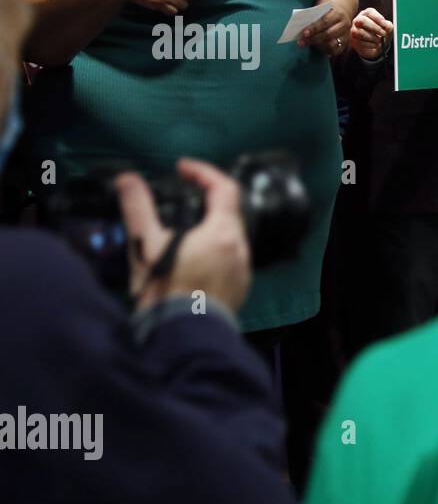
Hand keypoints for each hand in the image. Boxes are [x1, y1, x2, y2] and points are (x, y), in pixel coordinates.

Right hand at [116, 158, 251, 313]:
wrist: (180, 334)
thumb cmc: (164, 287)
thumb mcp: (146, 244)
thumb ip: (138, 207)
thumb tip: (127, 179)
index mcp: (224, 233)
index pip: (224, 188)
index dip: (203, 172)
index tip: (182, 168)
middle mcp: (241, 249)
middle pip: (229, 213)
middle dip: (207, 200)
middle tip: (183, 195)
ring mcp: (243, 271)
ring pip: (230, 238)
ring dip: (211, 227)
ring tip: (184, 228)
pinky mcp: (239, 289)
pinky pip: (230, 260)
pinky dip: (214, 250)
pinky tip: (193, 259)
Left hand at [298, 0, 350, 57]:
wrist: (342, 12)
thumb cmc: (327, 10)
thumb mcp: (322, 8)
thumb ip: (315, 16)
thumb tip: (302, 26)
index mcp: (338, 14)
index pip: (325, 22)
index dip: (314, 28)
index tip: (304, 33)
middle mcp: (344, 25)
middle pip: (328, 34)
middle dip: (313, 39)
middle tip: (301, 42)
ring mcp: (346, 35)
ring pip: (332, 44)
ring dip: (317, 45)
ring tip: (307, 44)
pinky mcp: (345, 43)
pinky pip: (335, 50)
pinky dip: (324, 50)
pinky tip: (316, 47)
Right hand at [350, 7, 393, 60]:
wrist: (377, 46)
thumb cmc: (382, 34)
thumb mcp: (388, 29)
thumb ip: (388, 26)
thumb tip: (386, 26)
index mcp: (367, 14)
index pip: (369, 12)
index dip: (378, 18)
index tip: (385, 25)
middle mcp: (358, 20)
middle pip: (362, 21)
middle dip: (374, 28)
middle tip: (383, 34)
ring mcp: (354, 30)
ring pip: (359, 32)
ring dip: (372, 38)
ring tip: (380, 41)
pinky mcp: (353, 40)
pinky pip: (359, 42)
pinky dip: (370, 45)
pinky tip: (375, 45)